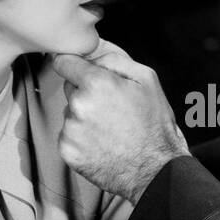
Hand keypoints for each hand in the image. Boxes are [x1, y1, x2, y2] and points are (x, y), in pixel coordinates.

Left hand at [51, 50, 188, 201]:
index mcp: (96, 83)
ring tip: (111, 129)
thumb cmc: (154, 125)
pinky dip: (82, 139)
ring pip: (70, 113)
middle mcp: (78, 105)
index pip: (64, 61)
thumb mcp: (146, 79)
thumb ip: (114, 58)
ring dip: (84, 117)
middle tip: (112, 108)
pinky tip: (103, 143)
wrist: (155, 170)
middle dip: (86, 93)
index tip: (81, 72)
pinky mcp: (68, 151)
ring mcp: (71, 130)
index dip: (75, 66)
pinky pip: (68, 136)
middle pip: (69, 88)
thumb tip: (91, 49)